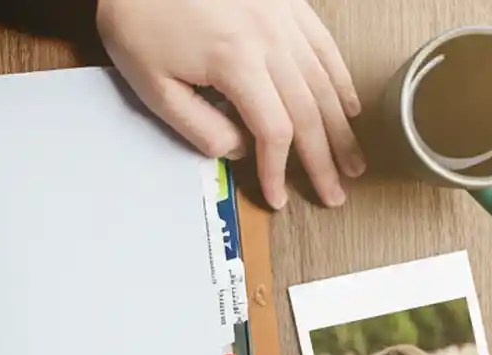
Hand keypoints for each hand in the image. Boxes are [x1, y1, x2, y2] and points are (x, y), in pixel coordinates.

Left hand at [96, 0, 364, 209]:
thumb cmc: (140, 21)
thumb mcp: (153, 86)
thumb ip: (198, 126)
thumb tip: (238, 151)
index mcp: (235, 61)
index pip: (273, 130)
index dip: (279, 169)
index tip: (278, 197)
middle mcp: (269, 37)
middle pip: (308, 111)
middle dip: (322, 159)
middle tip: (334, 194)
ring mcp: (283, 16)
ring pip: (323, 80)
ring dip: (340, 127)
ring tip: (352, 162)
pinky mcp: (287, 2)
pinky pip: (324, 44)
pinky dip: (339, 79)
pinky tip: (348, 107)